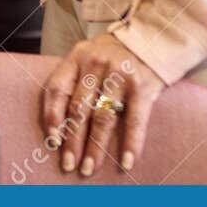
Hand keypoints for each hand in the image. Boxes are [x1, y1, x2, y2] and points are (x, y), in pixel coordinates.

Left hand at [40, 33, 165, 176]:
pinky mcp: (143, 87)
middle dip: (73, 141)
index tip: (53, 142)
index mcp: (77, 57)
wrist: (154, 38)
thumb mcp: (89, 56)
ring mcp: (120, 76)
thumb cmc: (115, 54)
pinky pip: (134, 121)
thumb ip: (75, 80)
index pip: (57, 89)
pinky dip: (131, 144)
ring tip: (89, 168)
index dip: (52, 117)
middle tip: (69, 165)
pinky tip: (126, 163)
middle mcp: (95, 65)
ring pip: (102, 118)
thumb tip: (59, 124)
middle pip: (79, 109)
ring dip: (95, 148)